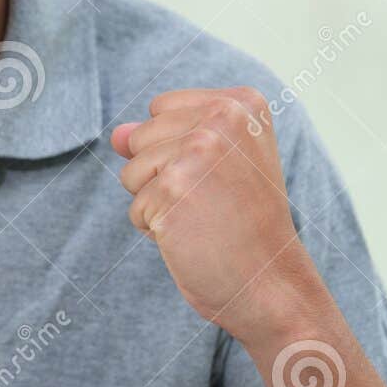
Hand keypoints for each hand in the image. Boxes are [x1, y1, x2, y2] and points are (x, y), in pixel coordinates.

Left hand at [110, 86, 315, 345]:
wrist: (270, 283)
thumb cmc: (244, 227)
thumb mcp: (214, 167)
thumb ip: (164, 138)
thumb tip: (116, 134)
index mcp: (242, 103)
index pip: (161, 109)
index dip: (175, 150)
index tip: (220, 175)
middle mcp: (224, 116)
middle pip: (140, 137)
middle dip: (160, 176)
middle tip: (211, 201)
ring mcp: (199, 150)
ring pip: (131, 171)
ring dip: (156, 203)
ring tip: (202, 218)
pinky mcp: (174, 187)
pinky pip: (135, 207)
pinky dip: (156, 231)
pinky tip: (194, 237)